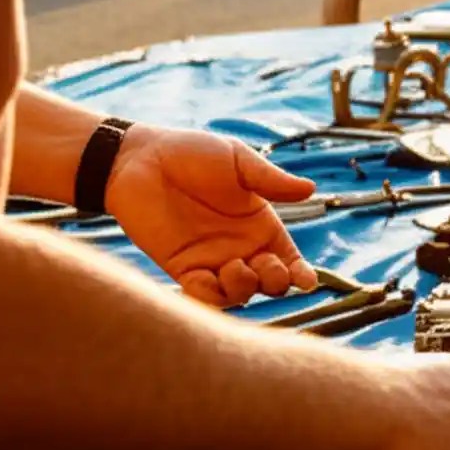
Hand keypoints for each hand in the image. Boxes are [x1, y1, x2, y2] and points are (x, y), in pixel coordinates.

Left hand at [106, 125, 318, 306]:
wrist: (139, 159)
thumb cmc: (191, 152)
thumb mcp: (237, 160)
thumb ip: (271, 179)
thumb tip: (311, 189)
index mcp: (260, 224)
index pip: (289, 259)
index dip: (301, 275)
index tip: (305, 280)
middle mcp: (241, 247)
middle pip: (270, 283)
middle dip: (275, 282)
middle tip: (263, 265)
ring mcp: (212, 260)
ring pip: (240, 294)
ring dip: (244, 289)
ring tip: (233, 267)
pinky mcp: (183, 268)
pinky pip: (203, 296)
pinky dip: (209, 298)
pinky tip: (207, 281)